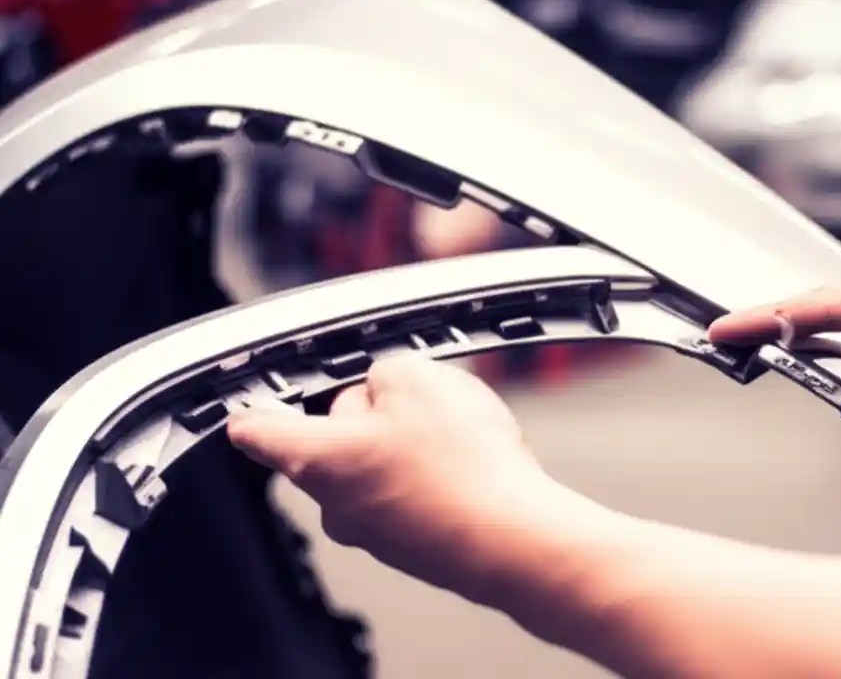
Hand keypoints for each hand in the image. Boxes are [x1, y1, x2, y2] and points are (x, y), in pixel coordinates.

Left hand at [226, 353, 551, 589]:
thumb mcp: (417, 379)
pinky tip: (472, 469)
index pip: (257, 432)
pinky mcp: (413, 548)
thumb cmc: (463, 468)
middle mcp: (336, 504)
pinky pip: (413, 496)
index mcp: (318, 458)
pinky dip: (435, 478)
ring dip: (408, 447)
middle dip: (368, 415)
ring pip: (377, 467)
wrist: (513, 539)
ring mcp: (375, 533)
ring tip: (458, 440)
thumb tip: (380, 387)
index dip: (252, 408)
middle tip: (413, 401)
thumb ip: (382, 372)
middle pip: (333, 440)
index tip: (246, 403)